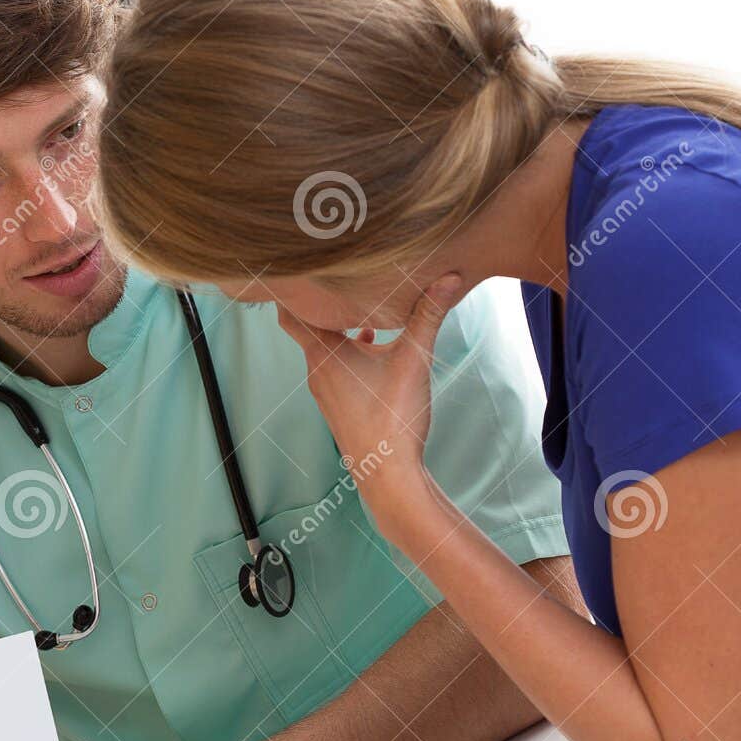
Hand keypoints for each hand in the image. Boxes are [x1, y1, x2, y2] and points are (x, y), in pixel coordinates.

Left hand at [275, 274, 464, 499]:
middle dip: (318, 301)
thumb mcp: (414, 360)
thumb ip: (428, 315)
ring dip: (336, 325)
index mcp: (323, 353)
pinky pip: (334, 365)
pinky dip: (346, 349)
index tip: (299, 265)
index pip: (290, 311)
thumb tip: (450, 277)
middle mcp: (316, 369)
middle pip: (305, 325)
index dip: (291, 288)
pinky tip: (372, 344)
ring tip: (357, 302)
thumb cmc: (393, 420)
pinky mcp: (337, 404)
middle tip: (331, 273)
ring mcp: (324, 389)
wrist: (387, 475)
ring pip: (322, 346)